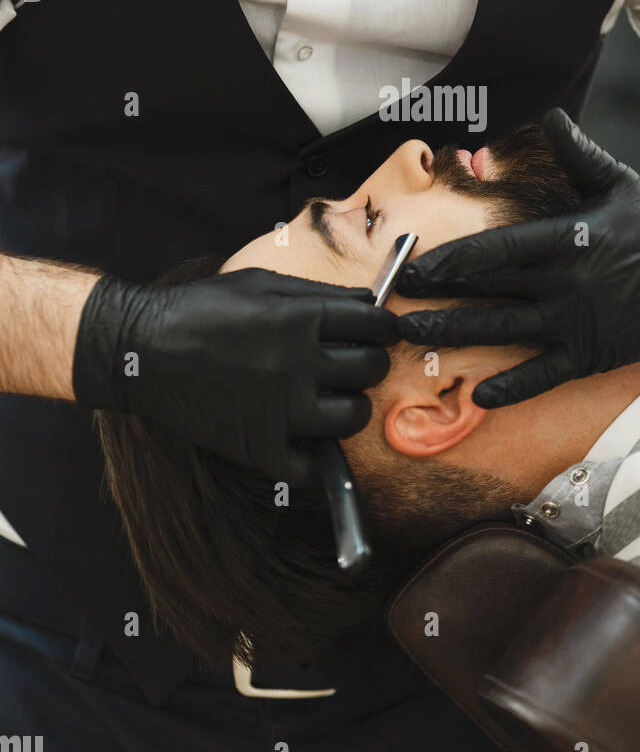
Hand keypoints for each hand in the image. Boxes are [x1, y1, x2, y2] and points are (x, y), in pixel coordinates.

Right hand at [72, 269, 398, 482]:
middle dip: (371, 363)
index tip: (384, 333)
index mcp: (299, 318)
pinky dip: (318, 457)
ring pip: (352, 417)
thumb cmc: (201, 308)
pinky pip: (312, 467)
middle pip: (370, 370)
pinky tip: (308, 437)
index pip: (373, 324)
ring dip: (351, 408)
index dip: (386, 327)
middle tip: (357, 363)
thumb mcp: (261, 283)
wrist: (141, 349)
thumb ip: (318, 293)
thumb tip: (370, 302)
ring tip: (334, 399)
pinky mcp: (258, 447)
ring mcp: (278, 409)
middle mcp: (295, 364)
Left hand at [395, 107, 639, 406]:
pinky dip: (512, 387)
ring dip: (455, 335)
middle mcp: (566, 283)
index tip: (413, 265)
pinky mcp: (592, 354)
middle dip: (437, 298)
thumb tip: (550, 113)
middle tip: (392, 304)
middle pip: (489, 291)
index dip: (451, 259)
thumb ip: (577, 153)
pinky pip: (545, 375)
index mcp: (566, 238)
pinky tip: (479, 396)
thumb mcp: (616, 181)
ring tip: (413, 336)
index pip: (496, 249)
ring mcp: (577, 322)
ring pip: (504, 332)